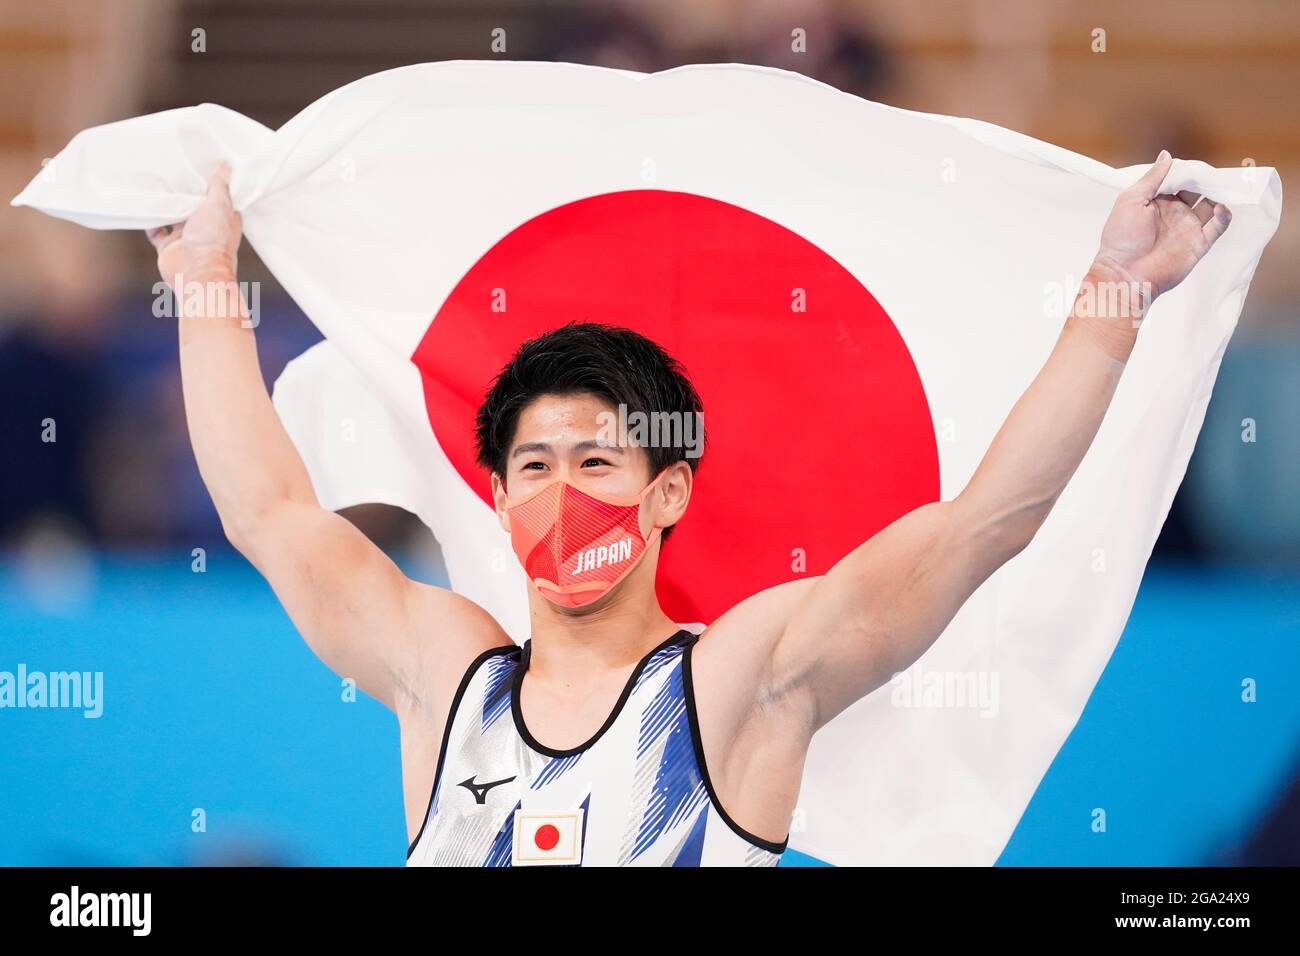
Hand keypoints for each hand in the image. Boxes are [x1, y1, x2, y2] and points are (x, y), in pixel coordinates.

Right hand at [146, 162, 242, 289]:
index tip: (201, 165)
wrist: (196, 271)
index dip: (211, 183)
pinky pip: (155, 230)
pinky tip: (143, 203)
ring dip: (165, 203)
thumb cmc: (213, 239)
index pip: (219, 197)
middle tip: (172, 168)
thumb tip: (227, 166)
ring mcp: (186, 236)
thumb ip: (219, 186)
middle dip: (184, 191)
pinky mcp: (169, 245)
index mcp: (223, 218)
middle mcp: (205, 227)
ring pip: (173, 215)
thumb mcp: (219, 205)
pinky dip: (149, 219)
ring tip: (154, 181)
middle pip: (193, 205)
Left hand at [1092, 150, 1231, 302]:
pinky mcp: (1199, 244)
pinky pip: (1218, 226)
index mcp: (1157, 202)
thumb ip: (1152, 178)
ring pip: (1210, 206)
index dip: (1186, 172)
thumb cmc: (1121, 237)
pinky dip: (1224, 215)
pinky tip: (1220, 207)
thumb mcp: (1131, 200)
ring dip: (1218, 194)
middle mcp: (1174, 214)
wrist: (1125, 274)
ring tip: (1221, 185)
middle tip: (1212, 173)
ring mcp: (1188, 228)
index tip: (1194, 164)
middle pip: (1197, 191)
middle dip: (1205, 180)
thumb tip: (1167, 155)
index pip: (1178, 181)